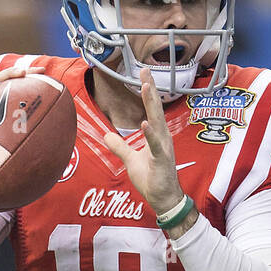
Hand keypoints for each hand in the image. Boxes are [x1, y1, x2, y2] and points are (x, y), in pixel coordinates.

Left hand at [102, 68, 182, 215]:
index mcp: (157, 136)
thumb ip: (120, 147)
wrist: (164, 199)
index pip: (151, 109)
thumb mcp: (131, 160)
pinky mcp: (162, 161)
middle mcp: (163, 138)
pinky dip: (151, 135)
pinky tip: (146, 124)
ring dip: (152, 105)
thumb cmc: (152, 180)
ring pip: (157, 122)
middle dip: (150, 89)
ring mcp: (163, 148)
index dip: (147, 91)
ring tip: (146, 88)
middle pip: (156, 109)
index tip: (143, 74)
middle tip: (145, 71)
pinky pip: (155, 146)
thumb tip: (106, 136)